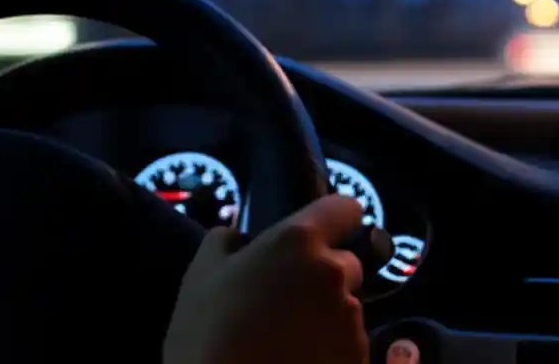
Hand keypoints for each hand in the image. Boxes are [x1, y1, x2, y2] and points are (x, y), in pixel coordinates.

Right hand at [163, 195, 368, 363]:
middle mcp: (333, 271)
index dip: (335, 220)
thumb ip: (225, 240)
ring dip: (326, 312)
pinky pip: (349, 339)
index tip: (323, 233)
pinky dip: (331, 344)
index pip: (345, 208)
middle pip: (346, 263)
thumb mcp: (201, 275)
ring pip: (347, 303)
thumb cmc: (207, 333)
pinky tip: (299, 354)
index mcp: (298, 241)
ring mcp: (349, 315)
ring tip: (289, 333)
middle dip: (324, 276)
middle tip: (288, 299)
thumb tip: (237, 235)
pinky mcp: (357, 352)